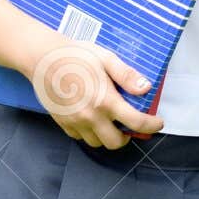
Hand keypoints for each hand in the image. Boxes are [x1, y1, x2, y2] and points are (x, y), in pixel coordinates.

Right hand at [28, 38, 164, 148]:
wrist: (42, 58)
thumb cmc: (75, 54)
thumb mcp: (106, 58)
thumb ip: (126, 75)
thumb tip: (146, 88)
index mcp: (105, 100)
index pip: (136, 122)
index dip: (151, 125)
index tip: (157, 123)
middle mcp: (90, 116)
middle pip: (115, 142)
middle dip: (127, 136)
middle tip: (129, 124)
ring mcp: (75, 122)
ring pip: (97, 143)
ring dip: (107, 136)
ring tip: (110, 122)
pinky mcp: (62, 123)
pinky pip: (80, 137)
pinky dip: (89, 133)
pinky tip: (91, 118)